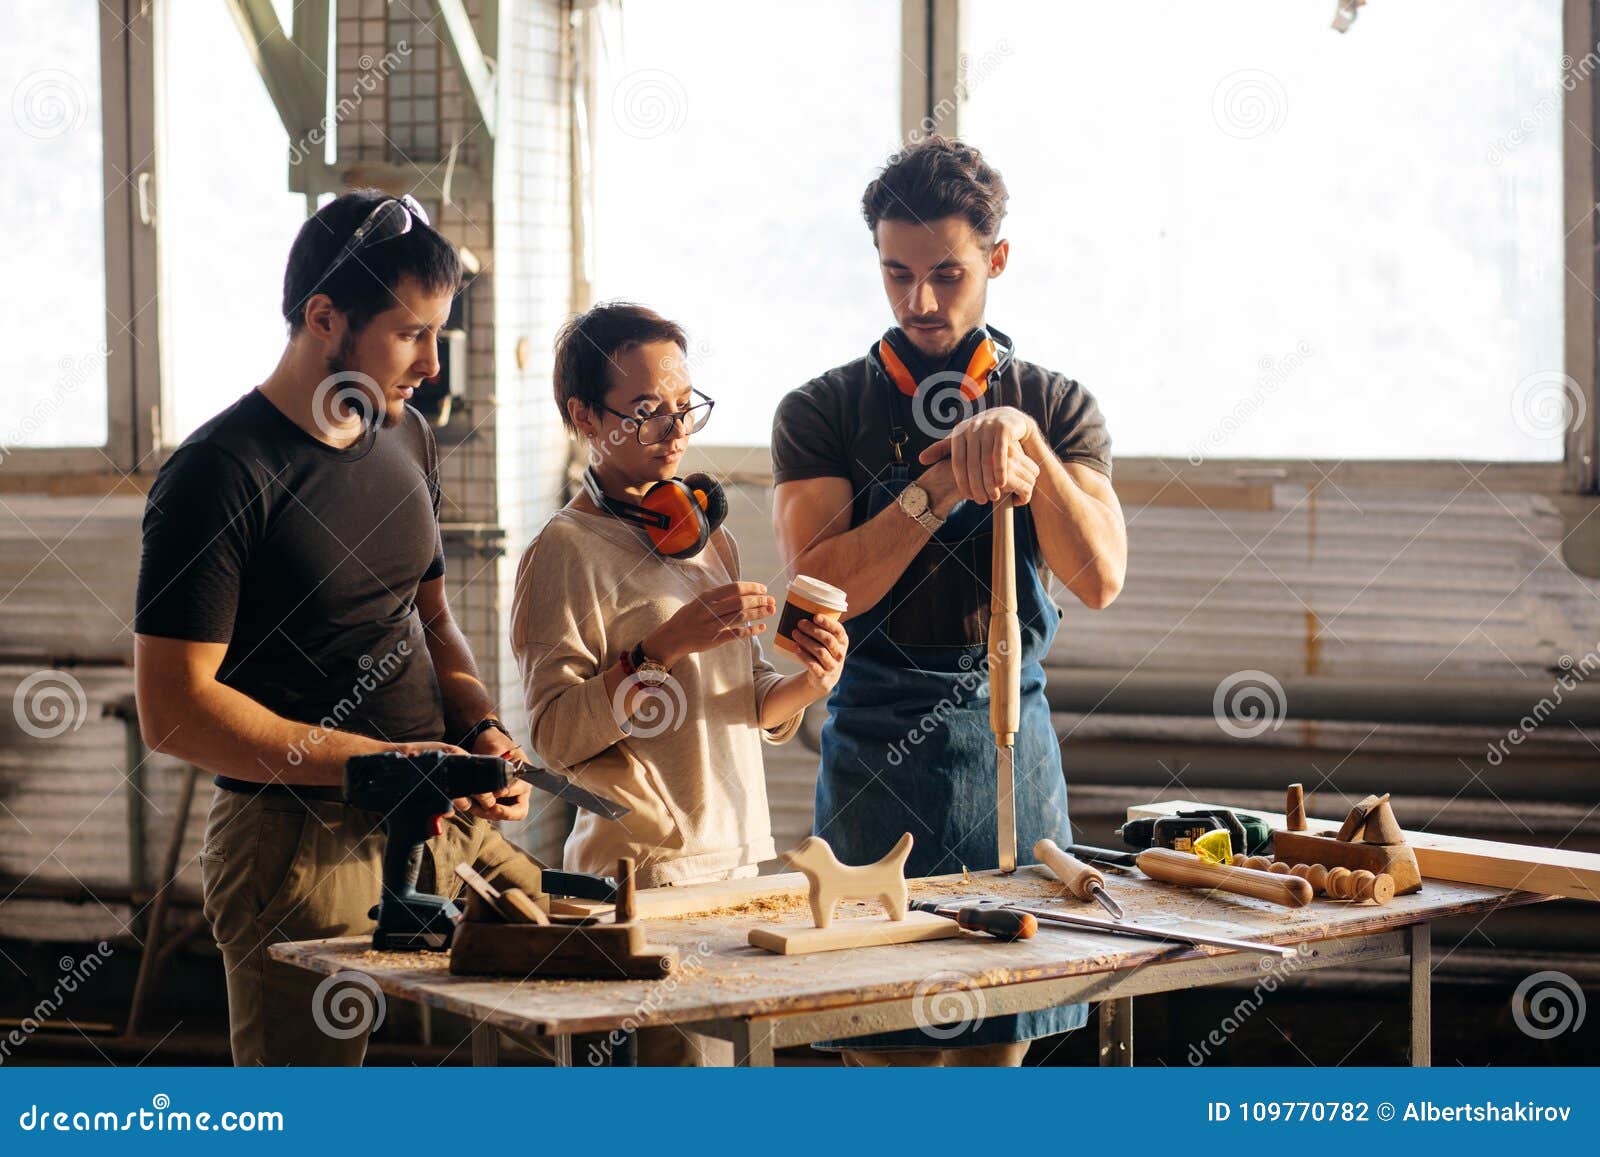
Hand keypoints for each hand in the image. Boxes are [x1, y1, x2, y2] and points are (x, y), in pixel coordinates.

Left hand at [455, 726, 531, 821]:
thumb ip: (495, 762)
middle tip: (490, 808)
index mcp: (524, 776)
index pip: (521, 790)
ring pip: (502, 815)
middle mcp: (518, 791)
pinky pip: (489, 812)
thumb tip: (494, 780)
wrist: (482, 742)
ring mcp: (507, 798)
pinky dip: (480, 811)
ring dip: (488, 813)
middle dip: (504, 812)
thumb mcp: (495, 747)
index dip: (509, 792)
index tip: (496, 791)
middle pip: (518, 811)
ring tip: (474, 807)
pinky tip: (470, 805)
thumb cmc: (493, 742)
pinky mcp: (494, 801)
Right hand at [644, 581, 775, 667]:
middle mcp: (710, 609)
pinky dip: (751, 630)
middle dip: (759, 600)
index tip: (763, 589)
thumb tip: (742, 591)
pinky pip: (737, 634)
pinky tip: (762, 627)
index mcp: (707, 597)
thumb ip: (718, 596)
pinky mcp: (715, 639)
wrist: (673, 637)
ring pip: (741, 617)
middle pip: (741, 602)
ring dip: (759, 613)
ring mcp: (713, 625)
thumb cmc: (688, 617)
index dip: (752, 588)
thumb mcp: (700, 601)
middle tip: (771, 600)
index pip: (734, 588)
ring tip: (770, 611)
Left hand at [792, 615, 848, 693]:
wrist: (826, 678)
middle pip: (828, 640)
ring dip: (806, 641)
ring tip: (795, 633)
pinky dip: (803, 655)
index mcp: (843, 641)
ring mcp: (832, 666)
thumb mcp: (830, 640)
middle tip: (800, 623)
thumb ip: (823, 627)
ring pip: (820, 652)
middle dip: (813, 630)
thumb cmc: (825, 652)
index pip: (838, 630)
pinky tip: (795, 648)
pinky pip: (812, 665)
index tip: (815, 616)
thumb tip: (804, 607)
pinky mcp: (822, 675)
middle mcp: (840, 653)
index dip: (827, 623)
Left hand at [919, 405, 1039, 505]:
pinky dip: (1000, 469)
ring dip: (989, 481)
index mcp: (959, 433)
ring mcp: (988, 427)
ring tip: (992, 496)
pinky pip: (1000, 452)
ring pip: (986, 459)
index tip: (967, 496)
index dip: (962, 481)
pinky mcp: (1003, 428)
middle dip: (976, 485)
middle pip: (972, 463)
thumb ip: (941, 449)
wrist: (1007, 416)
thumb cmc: (980, 433)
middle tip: (981, 501)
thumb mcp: (960, 439)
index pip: (957, 462)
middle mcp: (972, 428)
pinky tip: (1002, 483)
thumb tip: (920, 459)